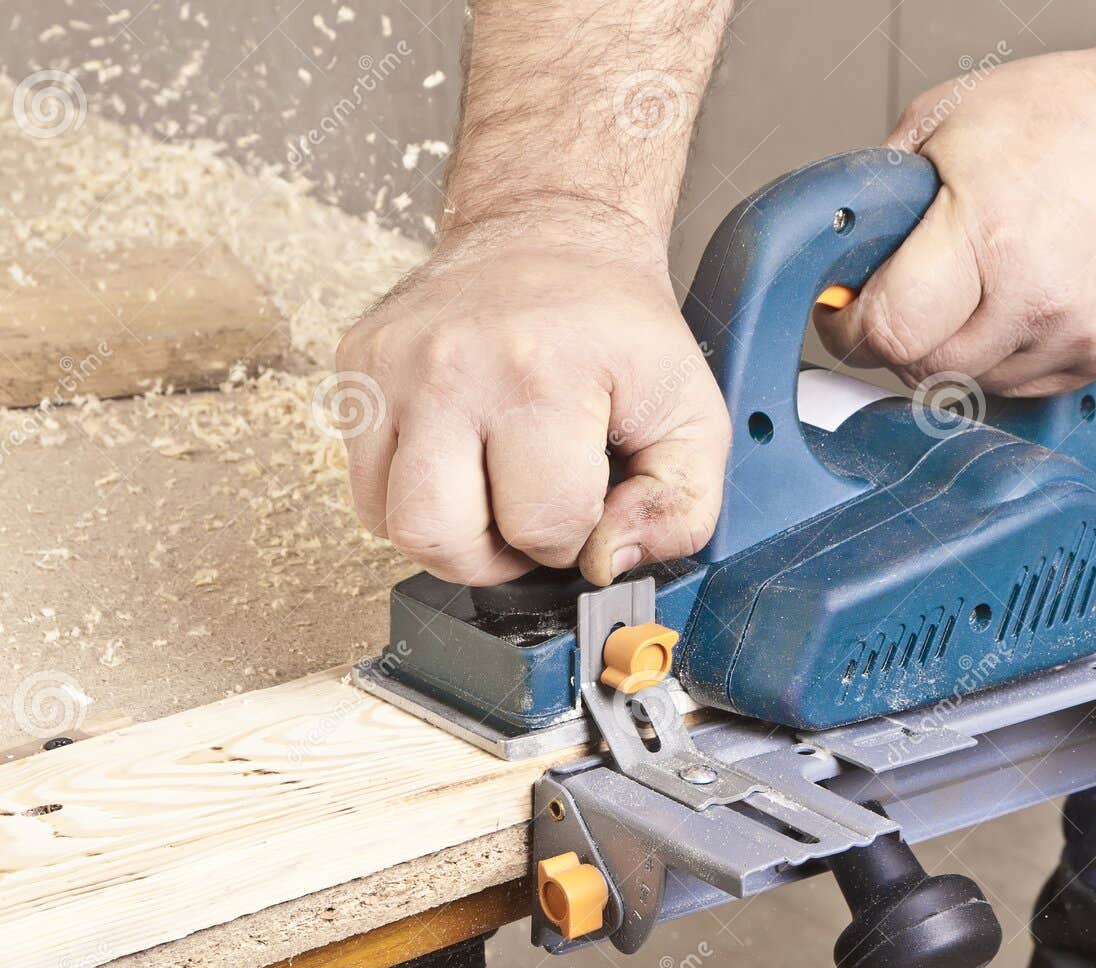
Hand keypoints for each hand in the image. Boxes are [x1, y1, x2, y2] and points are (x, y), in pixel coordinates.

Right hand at [335, 212, 730, 586]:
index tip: (587, 507)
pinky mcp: (357, 365)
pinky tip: (457, 468)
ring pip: (389, 521)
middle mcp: (454, 365)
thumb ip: (680, 508)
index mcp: (544, 372)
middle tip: (530, 523)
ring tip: (492, 500)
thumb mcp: (691, 414)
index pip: (542, 526)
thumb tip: (609, 562)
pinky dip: (410, 499)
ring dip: (447, 537)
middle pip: (439, 535)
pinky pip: (364, 485)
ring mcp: (393, 364)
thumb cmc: (617, 329)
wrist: (550, 232)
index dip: (574, 542)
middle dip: (494, 558)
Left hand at [814, 49, 1095, 395]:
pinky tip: (1022, 298)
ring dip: (958, 349)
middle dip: (903, 338)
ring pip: (974, 384)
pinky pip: (1025, 384)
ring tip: (979, 285)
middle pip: (926, 369)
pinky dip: (1008, 353)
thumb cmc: (1070, 116)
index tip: (849, 314)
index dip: (854, 327)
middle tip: (912, 295)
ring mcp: (1078, 332)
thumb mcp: (946, 122)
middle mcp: (1038, 294)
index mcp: (989, 233)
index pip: (891, 331)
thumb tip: (840, 256)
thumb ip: (881, 196)